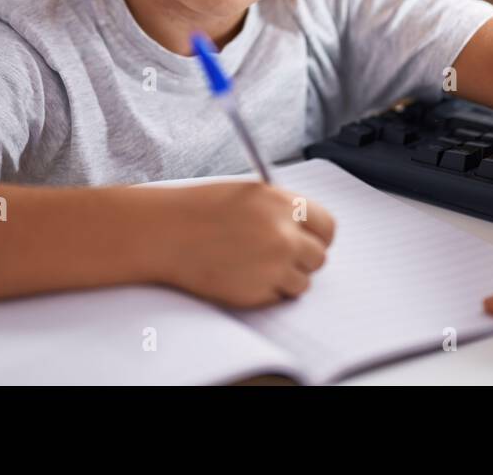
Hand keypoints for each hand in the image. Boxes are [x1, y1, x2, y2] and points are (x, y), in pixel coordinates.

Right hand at [157, 182, 335, 307]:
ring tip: (253, 265)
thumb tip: (306, 229)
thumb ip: (282, 209)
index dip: (319, 236)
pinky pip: (276, 298)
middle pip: (318, 258)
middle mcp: (284, 236)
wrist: (166, 233)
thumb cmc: (201, 209)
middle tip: (278, 256)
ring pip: (301, 283)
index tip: (311, 241)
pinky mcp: (256, 293)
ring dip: (284, 278)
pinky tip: (240, 275)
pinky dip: (264, 292)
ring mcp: (272, 267)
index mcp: (284, 205)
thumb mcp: (250, 194)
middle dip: (302, 259)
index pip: (327, 227)